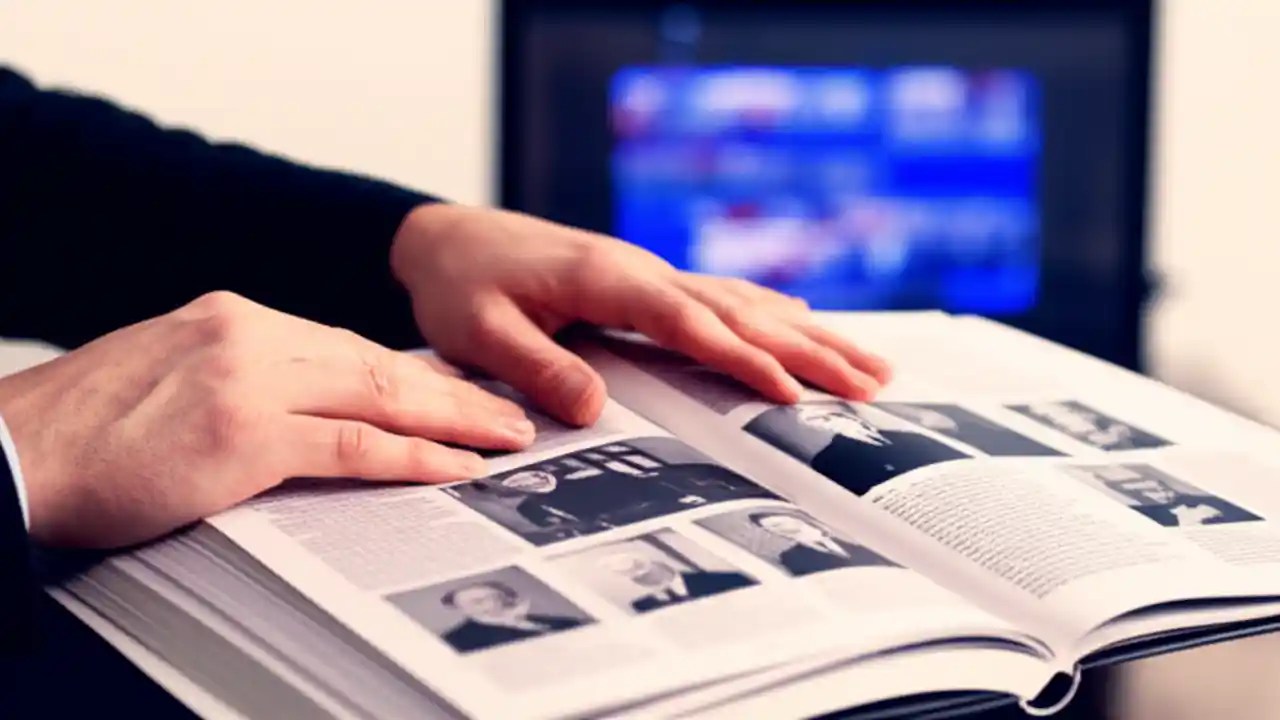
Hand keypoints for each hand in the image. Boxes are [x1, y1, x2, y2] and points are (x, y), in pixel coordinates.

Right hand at [0, 292, 533, 547]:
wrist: (10, 453)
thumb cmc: (84, 430)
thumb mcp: (172, 374)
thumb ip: (241, 377)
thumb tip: (307, 405)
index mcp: (233, 317)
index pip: (344, 345)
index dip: (410, 372)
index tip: (453, 391)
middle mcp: (248, 333)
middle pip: (378, 361)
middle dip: (453, 390)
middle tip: (507, 412)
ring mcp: (248, 378)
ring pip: (380, 394)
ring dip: (453, 419)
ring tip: (504, 438)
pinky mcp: (242, 433)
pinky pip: (350, 444)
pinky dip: (410, 455)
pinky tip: (453, 466)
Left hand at [391, 204, 892, 424]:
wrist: (445, 239)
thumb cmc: (460, 284)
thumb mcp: (479, 333)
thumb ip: (538, 367)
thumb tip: (596, 411)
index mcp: (608, 280)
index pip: (692, 324)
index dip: (746, 360)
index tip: (795, 395)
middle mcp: (642, 271)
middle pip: (741, 312)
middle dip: (810, 349)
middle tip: (873, 382)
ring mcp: (649, 274)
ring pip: (744, 304)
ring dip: (807, 335)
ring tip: (867, 364)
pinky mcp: (645, 283)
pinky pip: (722, 299)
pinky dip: (769, 314)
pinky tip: (801, 323)